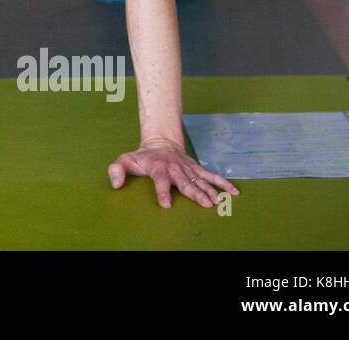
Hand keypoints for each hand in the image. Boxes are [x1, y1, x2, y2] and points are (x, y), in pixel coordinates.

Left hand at [108, 140, 239, 207]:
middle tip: (205, 204)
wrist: (161, 143)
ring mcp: (188, 169)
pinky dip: (223, 183)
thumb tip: (115, 183)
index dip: (162, 192)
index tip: (166, 204)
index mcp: (158, 168)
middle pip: (186, 183)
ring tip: (218, 202)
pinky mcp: (197, 169)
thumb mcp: (126, 160)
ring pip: (200, 181)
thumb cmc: (142, 156)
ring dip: (210, 191)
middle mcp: (175, 169)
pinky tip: (233, 192)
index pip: (160, 181)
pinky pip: (211, 176)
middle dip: (195, 193)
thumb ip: (117, 169)